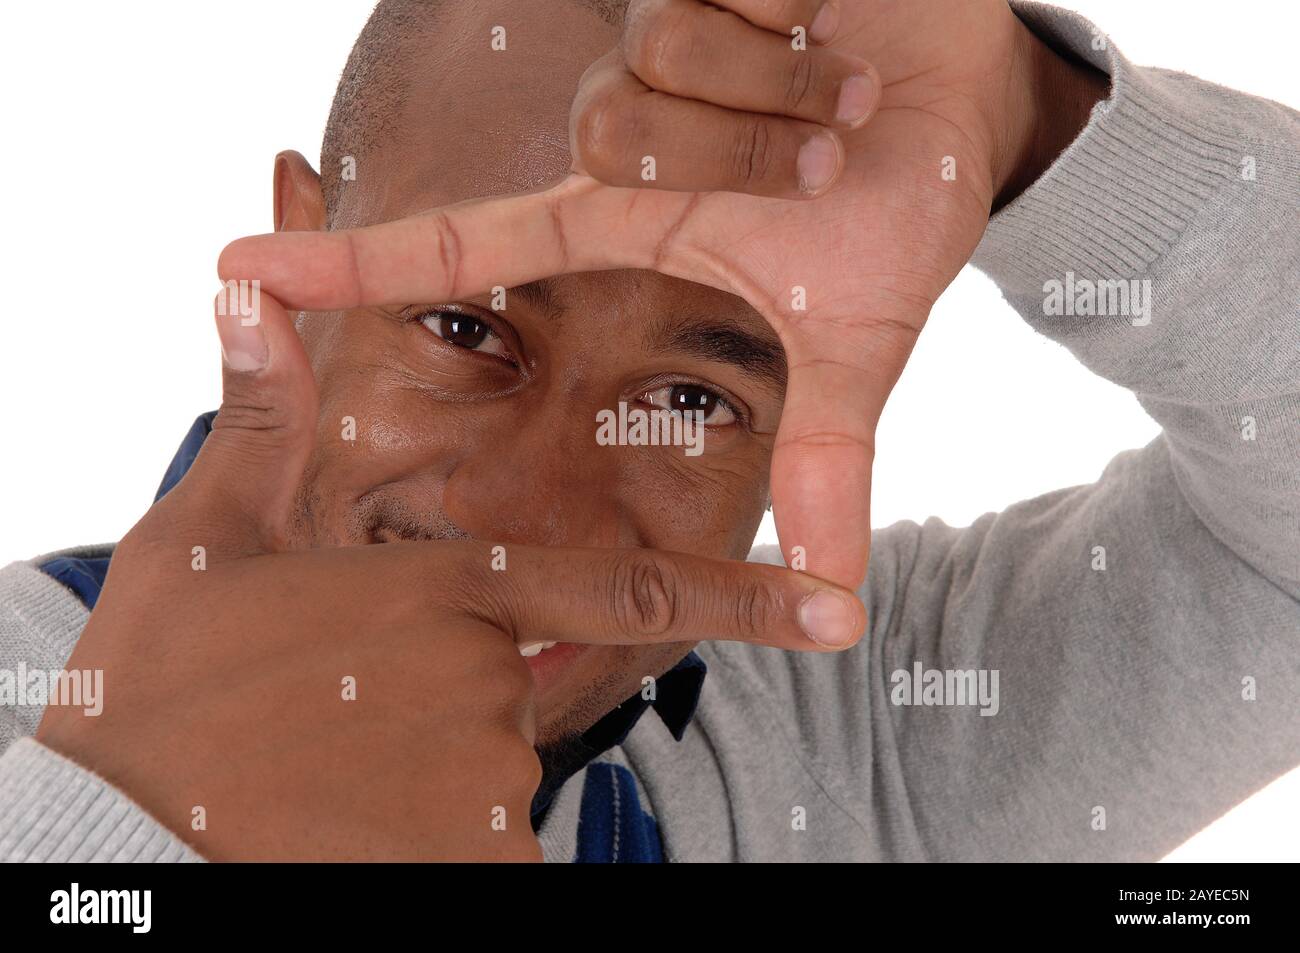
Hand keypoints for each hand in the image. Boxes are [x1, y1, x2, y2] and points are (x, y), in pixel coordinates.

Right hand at [36, 289, 865, 860]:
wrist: (118, 824)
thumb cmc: (160, 675)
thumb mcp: (207, 533)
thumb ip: (261, 419)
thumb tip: (249, 293)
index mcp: (447, 597)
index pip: (625, 597)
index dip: (741, 601)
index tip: (835, 612)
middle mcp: (483, 686)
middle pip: (528, 691)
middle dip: (464, 694)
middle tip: (348, 711)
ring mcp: (479, 782)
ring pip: (497, 766)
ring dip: (429, 763)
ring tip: (329, 768)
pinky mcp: (466, 863)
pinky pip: (486, 843)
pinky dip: (428, 830)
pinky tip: (348, 820)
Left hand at [217, 0, 1103, 588]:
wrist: (962, 90)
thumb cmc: (900, 205)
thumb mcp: (857, 348)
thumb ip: (825, 465)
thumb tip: (836, 608)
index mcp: (626, 225)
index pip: (467, 245)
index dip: (353, 264)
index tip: (236, 273)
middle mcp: (615, 134)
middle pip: (613, 131)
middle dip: (746, 148)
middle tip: (822, 163)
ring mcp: (643, 46)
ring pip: (657, 61)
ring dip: (781, 96)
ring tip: (834, 100)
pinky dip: (798, 33)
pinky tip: (823, 27)